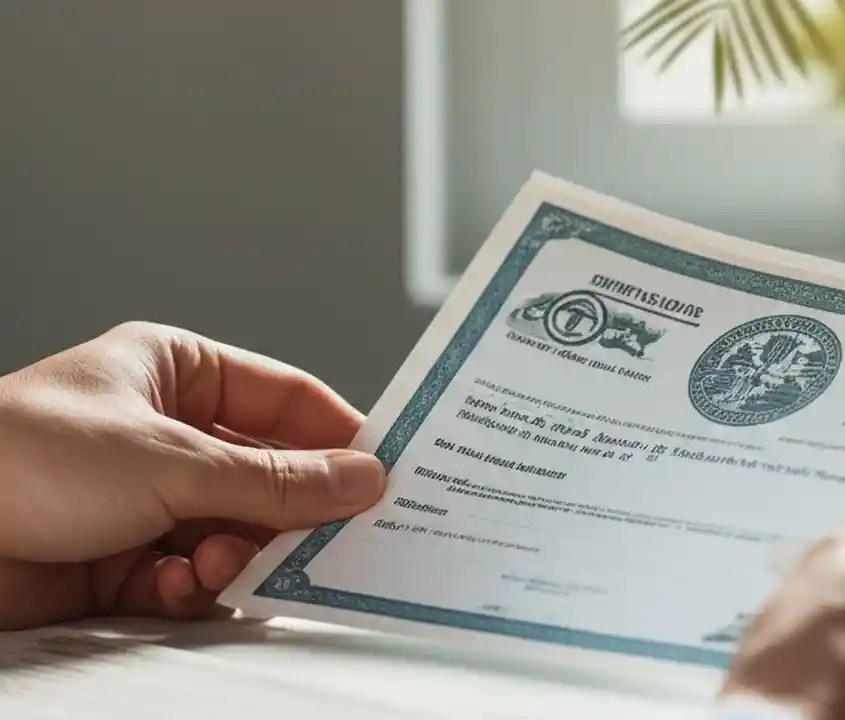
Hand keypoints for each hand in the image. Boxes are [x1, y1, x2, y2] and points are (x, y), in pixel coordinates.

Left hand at [0, 322, 386, 628]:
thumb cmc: (25, 456)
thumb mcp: (173, 460)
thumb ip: (276, 479)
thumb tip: (362, 478)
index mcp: (175, 372)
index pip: (285, 398)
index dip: (339, 434)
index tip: (387, 472)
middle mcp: (164, 431)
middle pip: (266, 472)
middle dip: (291, 511)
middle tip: (336, 541)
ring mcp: (142, 495)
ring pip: (234, 530)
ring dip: (239, 554)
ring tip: (224, 565)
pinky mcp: (119, 557)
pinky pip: (191, 573)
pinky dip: (197, 586)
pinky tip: (183, 586)